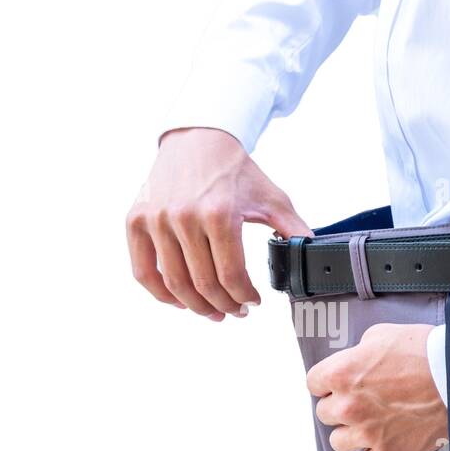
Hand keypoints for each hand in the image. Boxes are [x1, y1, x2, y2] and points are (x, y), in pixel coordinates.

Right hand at [126, 127, 311, 319]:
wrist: (198, 139)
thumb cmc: (234, 170)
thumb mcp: (271, 198)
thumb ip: (294, 230)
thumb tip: (313, 257)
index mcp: (219, 213)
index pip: (231, 275)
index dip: (244, 297)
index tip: (252, 303)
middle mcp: (184, 217)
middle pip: (203, 284)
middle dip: (224, 306)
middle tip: (235, 311)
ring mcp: (156, 219)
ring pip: (174, 284)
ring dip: (195, 306)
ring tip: (211, 311)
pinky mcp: (136, 220)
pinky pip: (143, 271)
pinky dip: (160, 294)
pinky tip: (179, 301)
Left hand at [306, 323, 448, 450]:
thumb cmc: (424, 350)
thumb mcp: (381, 334)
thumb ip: (358, 352)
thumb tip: (356, 363)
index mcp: (340, 373)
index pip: (313, 384)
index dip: (329, 382)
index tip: (343, 383)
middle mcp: (347, 406)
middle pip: (325, 414)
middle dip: (341, 406)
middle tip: (365, 400)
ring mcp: (367, 433)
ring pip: (339, 442)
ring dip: (352, 433)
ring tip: (373, 423)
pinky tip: (381, 445)